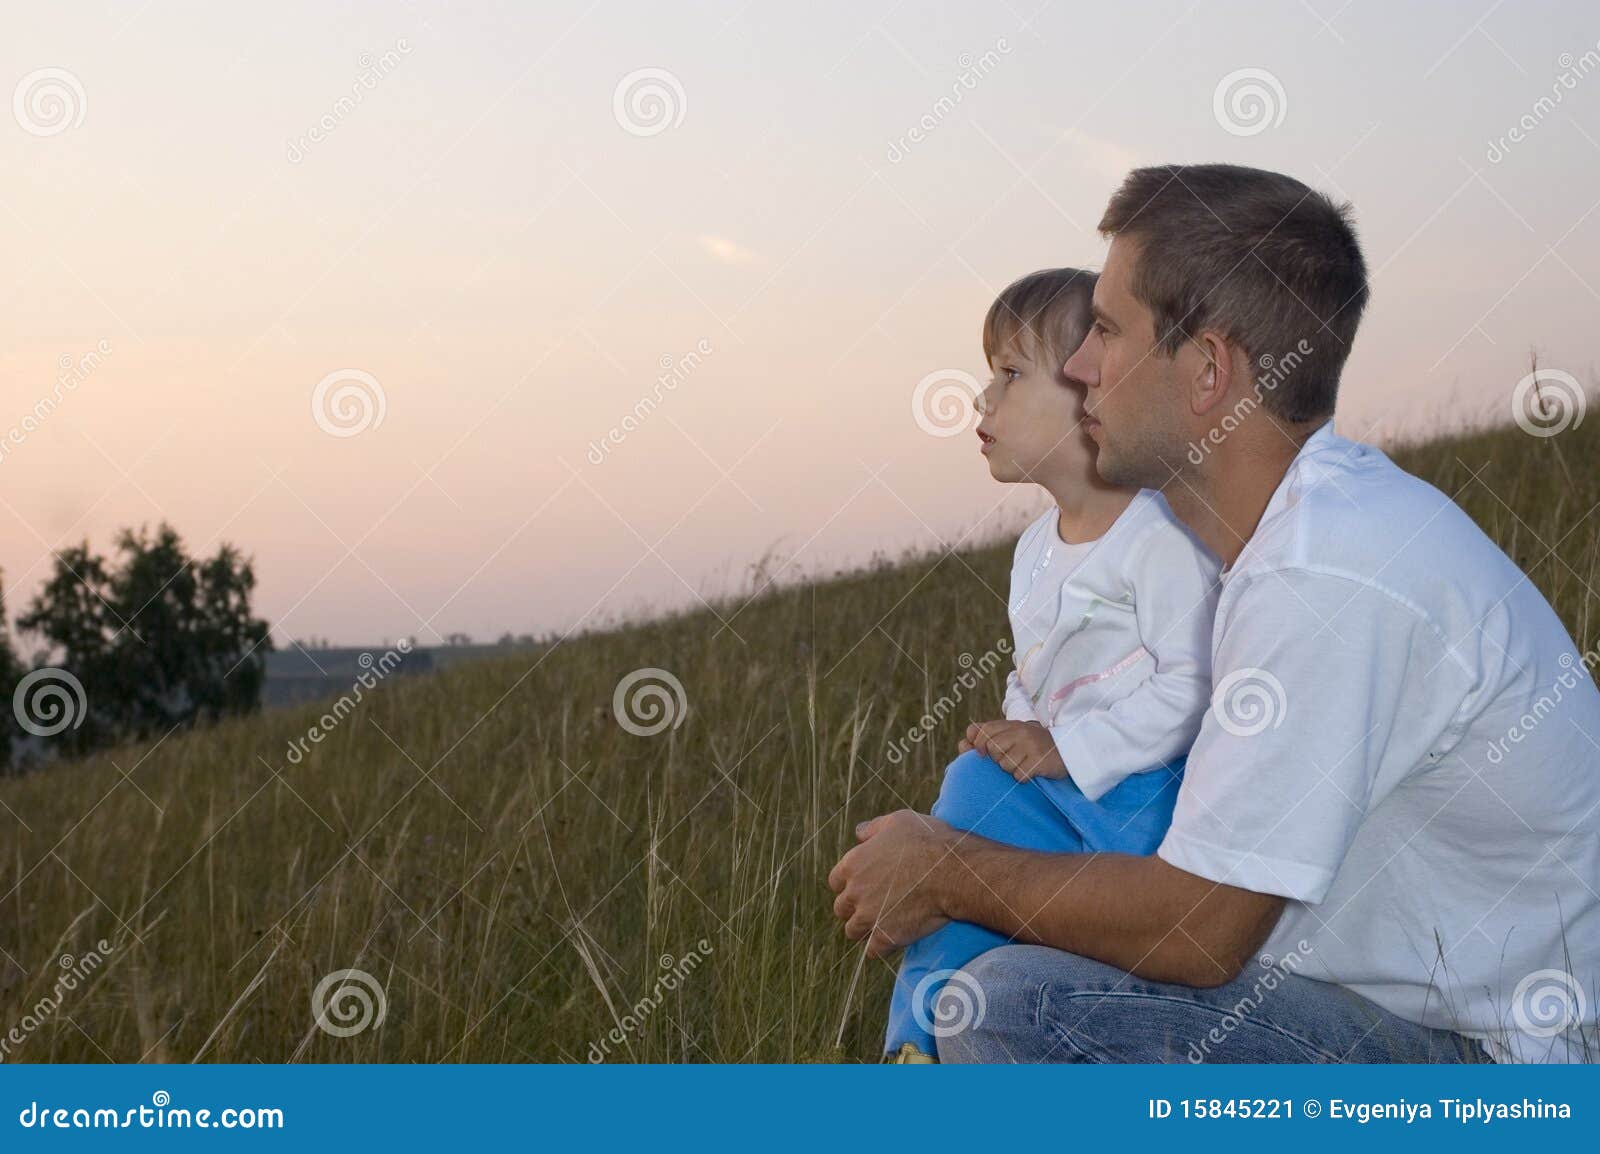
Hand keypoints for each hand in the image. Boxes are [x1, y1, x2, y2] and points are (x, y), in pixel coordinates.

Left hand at [827, 810, 956, 957]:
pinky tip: (892, 939)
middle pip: (841, 908)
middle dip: (855, 908)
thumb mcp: (898, 821)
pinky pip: (872, 951)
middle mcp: (855, 892)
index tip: (864, 886)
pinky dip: (880, 947)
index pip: (835, 881)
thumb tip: (859, 832)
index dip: (850, 884)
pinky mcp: (885, 937)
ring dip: (865, 929)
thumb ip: (874, 828)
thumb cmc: (928, 841)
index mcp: (852, 864)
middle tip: (875, 906)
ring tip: (882, 924)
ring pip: (853, 931)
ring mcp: (868, 917)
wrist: (952, 871)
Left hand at [964, 719, 1067, 781]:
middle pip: (992, 749)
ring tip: (1024, 764)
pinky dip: (1023, 778)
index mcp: (1010, 724)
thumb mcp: (1011, 735)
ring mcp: (1030, 745)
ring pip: (1005, 765)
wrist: (1068, 749)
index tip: (981, 754)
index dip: (976, 744)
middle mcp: (1020, 731)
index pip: (981, 731)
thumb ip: (986, 737)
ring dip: (1011, 769)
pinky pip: (1019, 775)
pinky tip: (1032, 772)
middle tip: (1010, 759)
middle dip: (997, 759)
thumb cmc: (1032, 745)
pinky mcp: (1039, 761)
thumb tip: (962, 745)